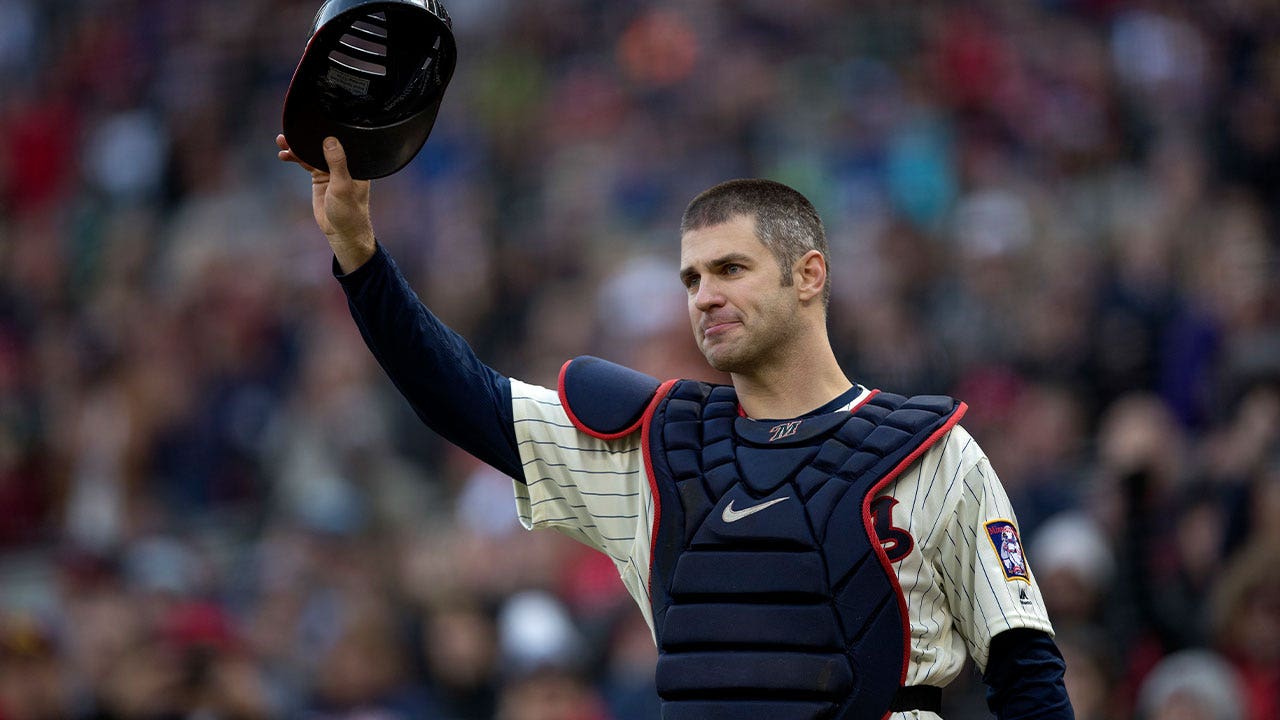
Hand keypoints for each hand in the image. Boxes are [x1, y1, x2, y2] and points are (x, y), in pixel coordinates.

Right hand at [276, 134, 375, 272]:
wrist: (341, 232)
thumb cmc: (349, 212)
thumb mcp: (343, 187)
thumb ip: (337, 164)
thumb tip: (330, 140)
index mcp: (357, 162)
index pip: (342, 141)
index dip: (327, 131)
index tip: (311, 123)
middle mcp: (344, 162)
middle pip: (324, 144)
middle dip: (308, 138)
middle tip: (291, 131)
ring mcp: (331, 169)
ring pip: (312, 153)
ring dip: (298, 147)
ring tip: (282, 141)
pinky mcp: (320, 177)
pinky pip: (306, 163)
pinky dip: (295, 158)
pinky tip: (284, 155)